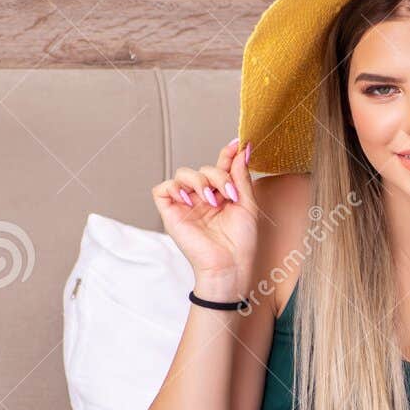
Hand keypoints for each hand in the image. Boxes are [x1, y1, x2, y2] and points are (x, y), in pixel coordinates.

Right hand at [150, 138, 258, 300]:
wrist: (229, 265)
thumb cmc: (240, 243)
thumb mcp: (247, 204)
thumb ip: (241, 176)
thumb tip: (241, 150)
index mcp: (220, 196)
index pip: (219, 167)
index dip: (226, 154)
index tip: (238, 144)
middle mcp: (202, 198)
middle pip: (203, 168)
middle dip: (218, 175)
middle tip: (229, 194)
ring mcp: (186, 205)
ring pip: (184, 174)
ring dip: (200, 181)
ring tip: (213, 201)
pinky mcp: (171, 213)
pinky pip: (162, 189)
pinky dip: (175, 188)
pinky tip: (190, 200)